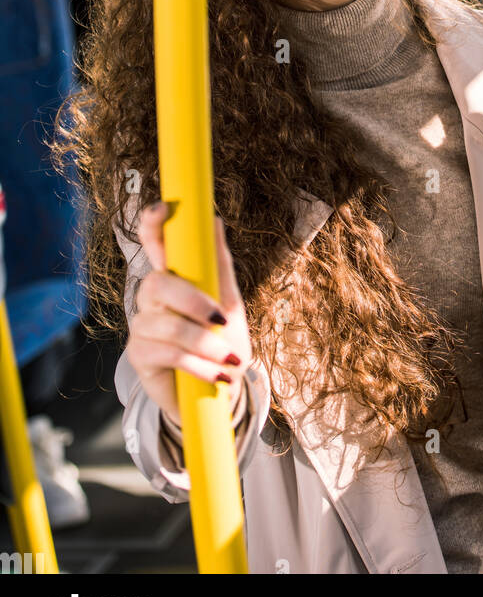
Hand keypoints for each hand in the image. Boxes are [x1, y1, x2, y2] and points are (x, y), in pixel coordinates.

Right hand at [126, 201, 252, 425]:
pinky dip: (200, 365)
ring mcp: (142, 325)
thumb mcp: (229, 301)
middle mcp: (151, 296)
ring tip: (228, 360)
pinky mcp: (139, 356)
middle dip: (192, 301)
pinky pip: (168, 354)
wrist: (219, 389)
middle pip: (157, 283)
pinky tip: (218, 376)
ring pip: (167, 325)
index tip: (163, 207)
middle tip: (221, 320)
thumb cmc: (222, 339)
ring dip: (205, 344)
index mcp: (172, 276)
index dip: (152, 224)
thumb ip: (219, 265)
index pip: (153, 242)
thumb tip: (214, 220)